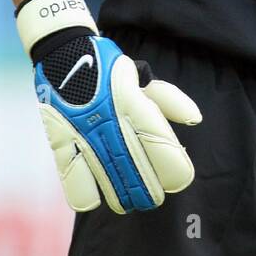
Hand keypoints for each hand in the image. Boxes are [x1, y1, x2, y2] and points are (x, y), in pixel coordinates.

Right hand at [16, 0, 200, 213]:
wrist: (64, 53)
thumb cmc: (109, 68)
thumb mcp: (141, 77)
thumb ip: (169, 99)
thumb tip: (195, 119)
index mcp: (134, 103)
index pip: (162, 146)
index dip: (175, 169)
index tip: (180, 178)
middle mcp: (110, 121)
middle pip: (138, 170)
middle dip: (150, 191)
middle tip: (154, 199)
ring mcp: (84, 132)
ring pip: (109, 179)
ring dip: (122, 196)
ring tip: (129, 202)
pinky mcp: (60, 140)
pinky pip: (73, 178)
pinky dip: (86, 194)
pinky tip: (96, 197)